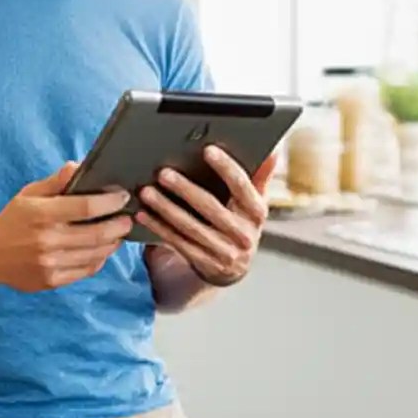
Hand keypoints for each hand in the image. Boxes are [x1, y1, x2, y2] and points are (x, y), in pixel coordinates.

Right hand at [0, 161, 134, 292]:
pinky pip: (86, 270)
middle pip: (96, 234)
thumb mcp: (29, 194)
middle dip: (118, 225)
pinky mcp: (52, 281)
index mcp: (41, 214)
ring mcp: (50, 263)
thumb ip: (56, 182)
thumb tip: (78, 167)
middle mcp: (47, 240)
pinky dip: (100, 259)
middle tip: (128, 218)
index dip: (109, 202)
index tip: (123, 196)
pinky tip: (102, 250)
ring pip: (95, 254)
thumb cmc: (14, 220)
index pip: (85, 207)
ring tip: (118, 233)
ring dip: (112, 243)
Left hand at [135, 146, 276, 286]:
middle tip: (163, 172)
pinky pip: (178, 243)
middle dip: (185, 189)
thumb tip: (274, 151)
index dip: (226, 167)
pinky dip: (158, 227)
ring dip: (166, 209)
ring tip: (146, 191)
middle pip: (211, 208)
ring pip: (191, 227)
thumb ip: (259, 176)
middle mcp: (244, 235)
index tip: (207, 149)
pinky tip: (143, 214)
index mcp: (257, 213)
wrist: (232, 268)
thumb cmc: (239, 223)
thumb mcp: (252, 202)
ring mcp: (225, 252)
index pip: (243, 186)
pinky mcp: (205, 264)